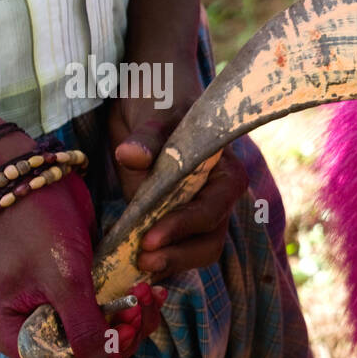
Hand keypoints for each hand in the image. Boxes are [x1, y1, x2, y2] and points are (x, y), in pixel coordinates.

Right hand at [0, 172, 165, 357]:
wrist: (36, 179)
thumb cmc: (39, 226)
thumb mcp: (64, 280)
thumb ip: (85, 330)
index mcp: (16, 335)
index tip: (122, 328)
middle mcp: (35, 330)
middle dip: (123, 337)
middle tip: (143, 303)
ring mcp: (57, 312)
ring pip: (106, 338)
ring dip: (134, 320)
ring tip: (150, 293)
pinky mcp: (79, 294)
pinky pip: (110, 314)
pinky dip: (132, 305)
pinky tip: (151, 290)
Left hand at [108, 54, 248, 278]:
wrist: (153, 90)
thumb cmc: (160, 96)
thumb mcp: (152, 111)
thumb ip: (147, 137)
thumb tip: (132, 156)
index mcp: (224, 171)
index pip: (212, 209)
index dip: (183, 227)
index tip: (149, 239)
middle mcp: (218, 196)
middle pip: (210, 239)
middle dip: (179, 255)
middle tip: (142, 262)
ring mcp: (200, 209)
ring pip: (197, 249)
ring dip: (170, 262)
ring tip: (136, 267)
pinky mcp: (179, 216)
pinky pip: (177, 246)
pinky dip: (159, 258)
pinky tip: (133, 266)